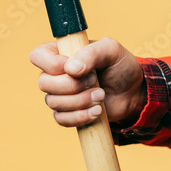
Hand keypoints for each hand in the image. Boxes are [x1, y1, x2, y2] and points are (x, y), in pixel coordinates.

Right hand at [29, 37, 146, 127]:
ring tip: (101, 96)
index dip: (54, 64)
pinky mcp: (67, 113)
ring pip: (53, 102)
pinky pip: (61, 119)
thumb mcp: (112, 51)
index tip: (77, 68)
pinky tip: (97, 111)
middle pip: (44, 83)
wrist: (132, 91)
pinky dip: (81, 116)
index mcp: (61, 52)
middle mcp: (55, 74)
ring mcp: (59, 94)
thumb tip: (70, 68)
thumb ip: (92, 52)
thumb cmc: (120, 66)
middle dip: (73, 85)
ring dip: (81, 101)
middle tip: (95, 81)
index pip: (38, 56)